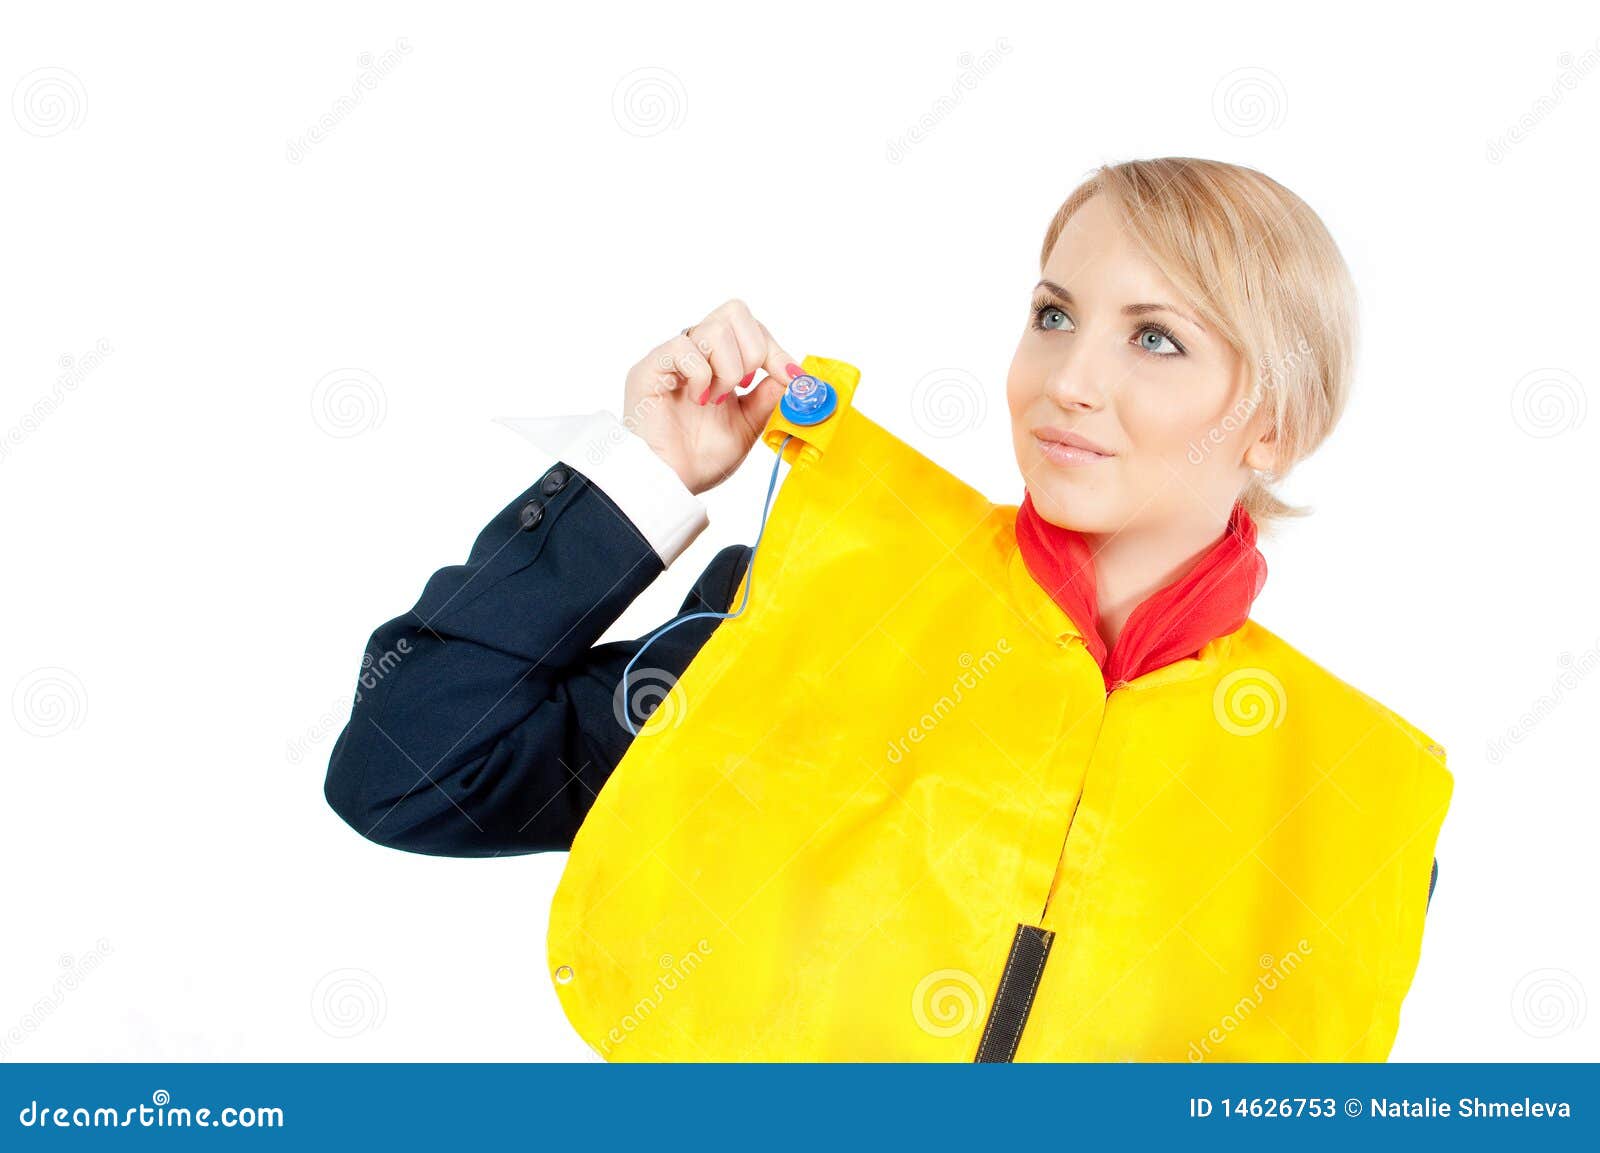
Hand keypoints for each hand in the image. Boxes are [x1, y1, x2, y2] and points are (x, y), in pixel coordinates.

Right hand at [622, 299, 797, 494]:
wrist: (669, 484)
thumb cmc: (698, 458)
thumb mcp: (748, 425)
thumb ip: (768, 397)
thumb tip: (794, 374)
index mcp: (717, 362)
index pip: (750, 326)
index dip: (774, 348)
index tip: (788, 377)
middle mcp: (694, 352)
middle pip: (735, 311)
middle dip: (753, 352)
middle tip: (742, 387)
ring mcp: (671, 357)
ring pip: (715, 328)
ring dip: (727, 370)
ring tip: (714, 399)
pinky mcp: (650, 368)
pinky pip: (685, 348)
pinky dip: (701, 375)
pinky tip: (696, 399)